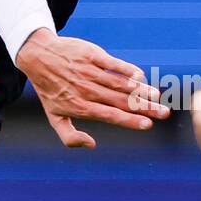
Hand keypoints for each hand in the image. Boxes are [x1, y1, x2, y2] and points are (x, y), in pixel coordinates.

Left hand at [15, 30, 169, 148]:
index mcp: (80, 107)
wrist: (37, 56)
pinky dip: (126, 70)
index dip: (130, 121)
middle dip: (144, 108)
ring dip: (140, 90)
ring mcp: (88, 71)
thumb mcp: (54, 116)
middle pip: (119, 101)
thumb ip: (70, 136)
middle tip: (164, 113)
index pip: (110, 116)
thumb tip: (92, 145)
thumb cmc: (49, 89)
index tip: (147, 125)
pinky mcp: (90, 54)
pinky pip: (112, 63)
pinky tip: (140, 76)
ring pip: (118, 83)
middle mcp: (86, 90)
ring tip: (157, 96)